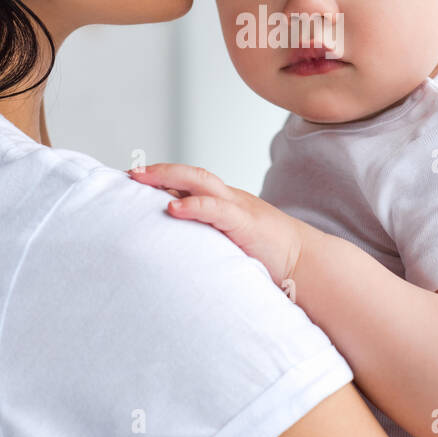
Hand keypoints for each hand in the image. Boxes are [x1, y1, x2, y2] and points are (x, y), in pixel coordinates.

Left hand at [126, 163, 309, 288]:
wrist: (308, 265)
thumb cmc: (270, 260)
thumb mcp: (233, 246)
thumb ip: (210, 242)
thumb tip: (178, 254)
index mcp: (226, 204)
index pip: (189, 183)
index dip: (162, 178)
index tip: (132, 178)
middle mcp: (230, 200)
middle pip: (190, 174)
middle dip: (158, 171)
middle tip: (129, 172)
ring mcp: (239, 208)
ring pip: (201, 182)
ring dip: (168, 177)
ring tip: (141, 179)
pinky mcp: (247, 223)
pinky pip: (216, 209)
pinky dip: (194, 206)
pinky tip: (172, 208)